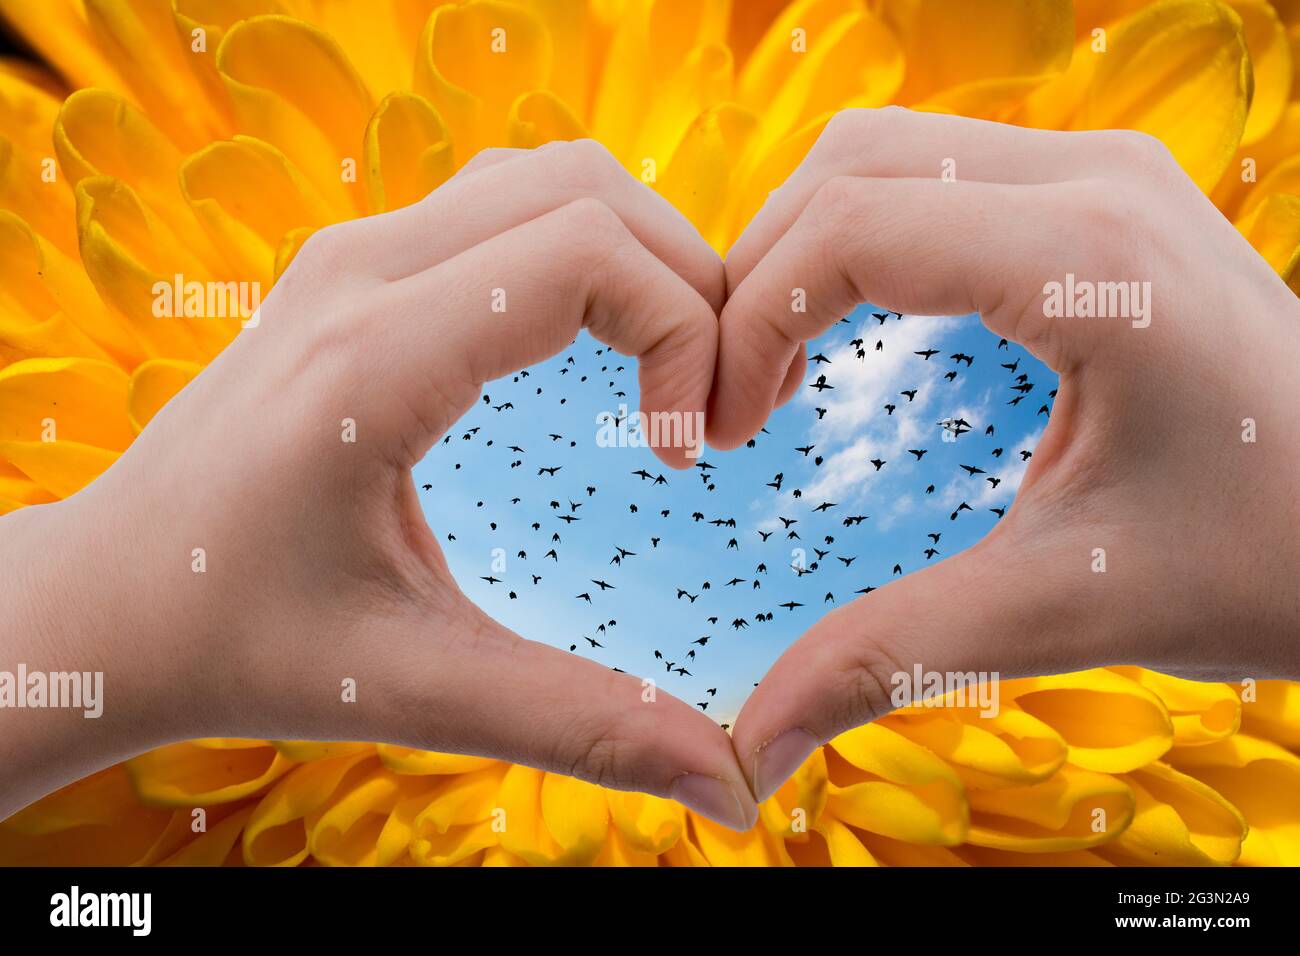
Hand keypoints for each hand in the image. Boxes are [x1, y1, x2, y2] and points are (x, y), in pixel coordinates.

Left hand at [0, 141, 759, 829]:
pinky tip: (599, 346)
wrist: (112, 598)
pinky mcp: (358, 266)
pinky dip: (587, 249)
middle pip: (587, 191)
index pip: (584, 254)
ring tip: (671, 368)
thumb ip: (579, 724)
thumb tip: (729, 782)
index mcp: (371, 362)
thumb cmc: (238, 640)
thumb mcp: (410, 687)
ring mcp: (352, 254)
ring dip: (641, 255)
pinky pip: (507, 204)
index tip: (690, 452)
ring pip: (550, 178)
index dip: (683, 334)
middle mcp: (359, 272)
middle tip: (708, 407)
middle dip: (688, 283)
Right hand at [712, 107, 1299, 801]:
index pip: (850, 227)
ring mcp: (1109, 174)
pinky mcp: (1107, 198)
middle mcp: (1099, 180)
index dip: (747, 320)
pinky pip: (942, 175)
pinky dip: (868, 239)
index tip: (720, 430)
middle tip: (735, 400)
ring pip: (892, 154)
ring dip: (810, 247)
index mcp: (1090, 261)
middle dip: (761, 274)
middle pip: (854, 166)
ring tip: (779, 364)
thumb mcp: (1065, 606)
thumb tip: (746, 750)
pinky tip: (858, 330)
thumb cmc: (1264, 560)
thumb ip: (889, 658)